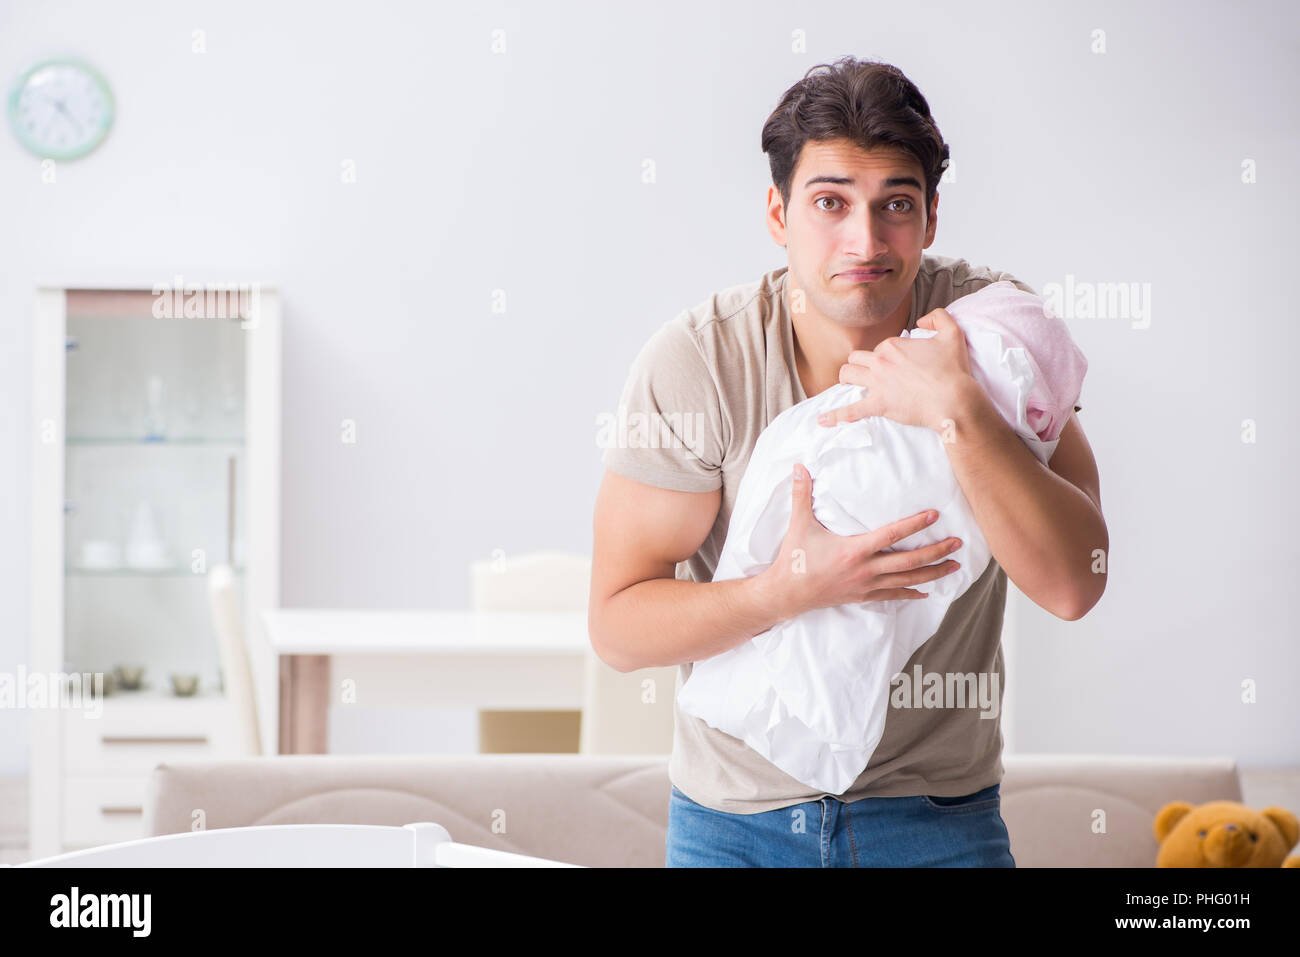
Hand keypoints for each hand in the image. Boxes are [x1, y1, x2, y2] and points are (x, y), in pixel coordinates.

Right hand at [755, 462, 962, 621]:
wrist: (787, 593)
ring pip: (907, 580)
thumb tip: (800, 465)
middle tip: (957, 543)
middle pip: (909, 561)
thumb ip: (802, 494)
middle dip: (936, 552)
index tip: (935, 515)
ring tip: (954, 566)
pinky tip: (926, 592)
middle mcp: (865, 569)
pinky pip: (893, 595)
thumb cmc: (794, 558)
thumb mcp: (799, 524)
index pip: (891, 535)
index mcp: (854, 550)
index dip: (915, 524)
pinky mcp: (863, 596)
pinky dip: (911, 593)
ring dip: (933, 573)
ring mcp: (866, 585)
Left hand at [816, 307, 974, 431]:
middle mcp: (881, 361)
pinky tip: (822, 420)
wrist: (953, 399)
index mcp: (893, 345)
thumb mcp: (952, 334)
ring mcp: (877, 383)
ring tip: (848, 383)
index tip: (897, 365)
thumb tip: (922, 320)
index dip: (886, 355)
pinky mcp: (878, 404)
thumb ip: (939, 318)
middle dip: (859, 364)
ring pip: (847, 375)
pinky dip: (835, 416)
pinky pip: (851, 411)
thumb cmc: (953, 370)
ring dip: (846, 378)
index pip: (879, 347)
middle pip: (857, 358)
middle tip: (865, 372)